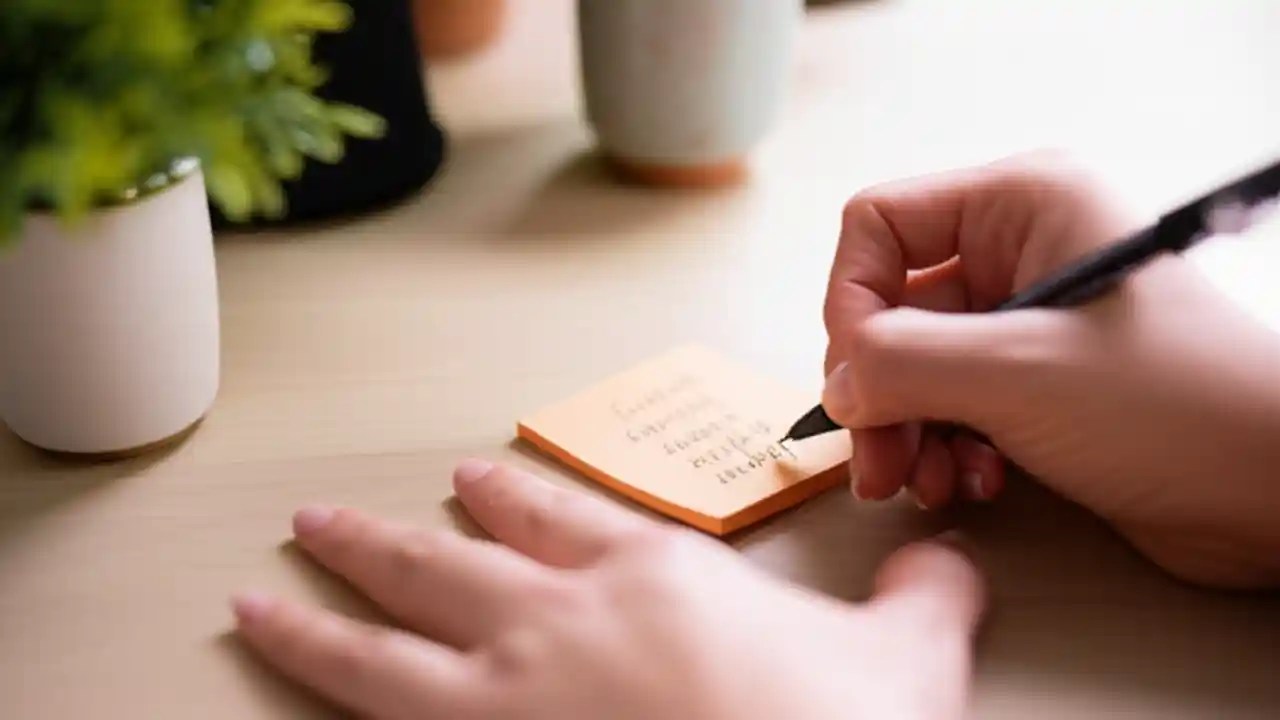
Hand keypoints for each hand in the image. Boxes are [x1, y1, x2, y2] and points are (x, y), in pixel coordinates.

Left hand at [231, 460, 983, 719]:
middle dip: (381, 541)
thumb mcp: (904, 661)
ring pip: (380, 637)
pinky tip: (275, 679)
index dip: (508, 496)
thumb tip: (945, 560)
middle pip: (446, 564)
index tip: (470, 482)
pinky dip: (316, 696)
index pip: (560, 515)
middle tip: (328, 521)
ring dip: (316, 610)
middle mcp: (560, 622)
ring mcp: (502, 697)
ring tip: (260, 593)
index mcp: (652, 578)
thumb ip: (920, 596)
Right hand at [821, 150, 1279, 587]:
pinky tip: (976, 483)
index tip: (856, 379)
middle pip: (890, 306)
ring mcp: (1028, 319)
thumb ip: (901, 366)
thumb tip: (835, 384)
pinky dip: (946, 447)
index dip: (851, 302)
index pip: (880, 226)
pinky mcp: (1037, 381)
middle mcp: (1020, 250)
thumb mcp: (1019, 374)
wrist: (1279, 492)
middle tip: (879, 462)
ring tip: (928, 483)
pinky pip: (951, 403)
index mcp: (1021, 205)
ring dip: (907, 429)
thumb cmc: (1181, 407)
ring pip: (913, 363)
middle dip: (877, 389)